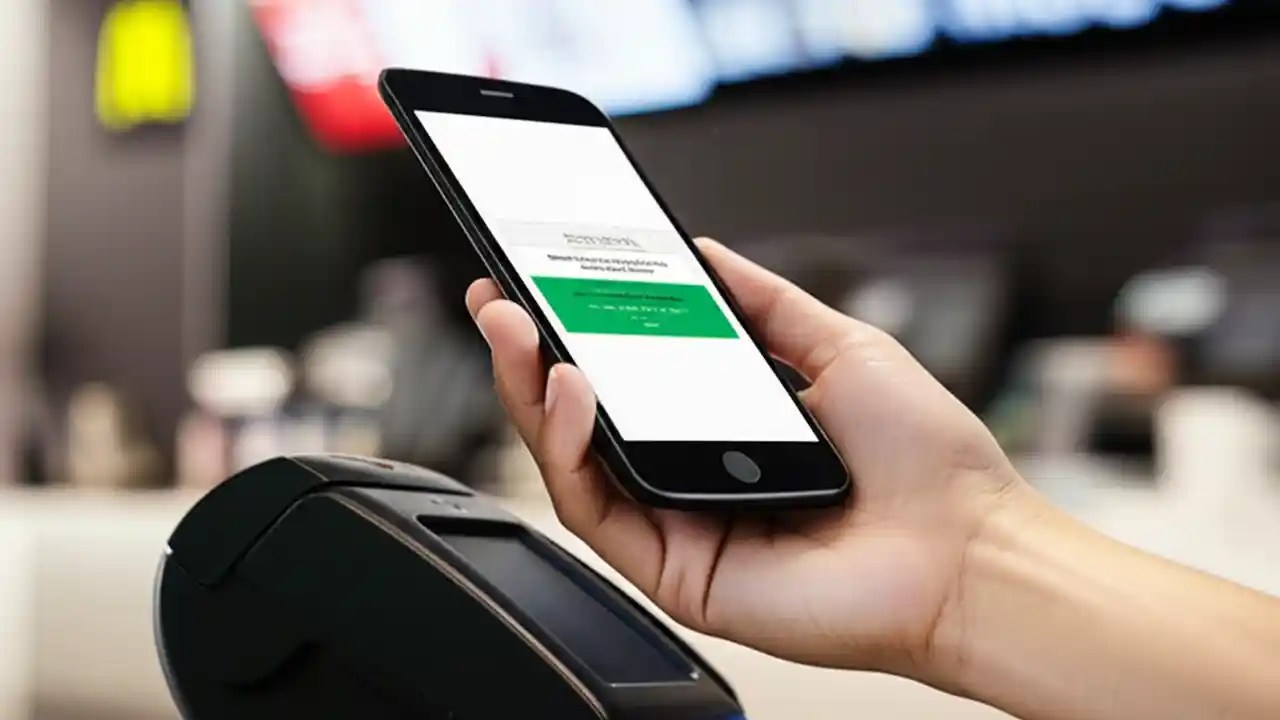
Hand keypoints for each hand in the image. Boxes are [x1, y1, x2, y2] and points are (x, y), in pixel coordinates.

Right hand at [465, 238, 1024, 681]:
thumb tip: (703, 253)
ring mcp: (679, 527)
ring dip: (533, 393)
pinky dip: (571, 447)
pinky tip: (575, 388)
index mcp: (721, 428)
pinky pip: (596, 511)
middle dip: (528, 355)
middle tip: (498, 298)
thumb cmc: (924, 462)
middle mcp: (690, 478)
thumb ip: (762, 303)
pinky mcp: (675, 571)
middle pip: (583, 422)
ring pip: (573, 464)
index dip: (572, 331)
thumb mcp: (839, 347)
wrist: (970, 549)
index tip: (538, 281)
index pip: (625, 379)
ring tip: (519, 329)